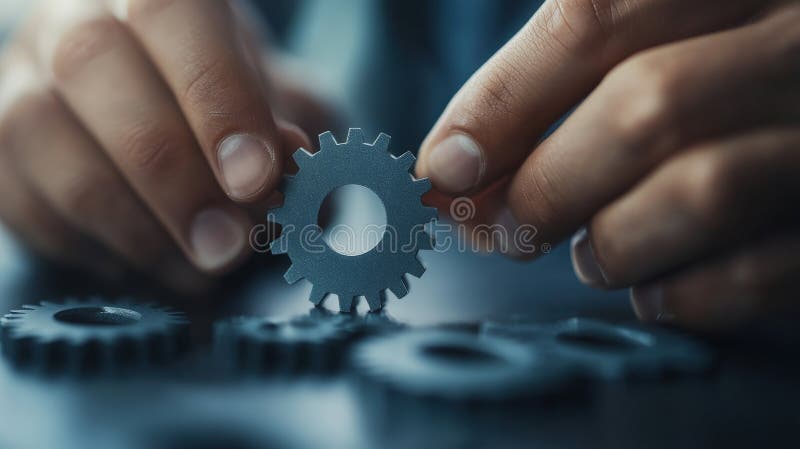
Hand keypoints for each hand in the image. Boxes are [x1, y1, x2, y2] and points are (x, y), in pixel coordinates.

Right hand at [0, 0, 329, 291]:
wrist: (166, 102)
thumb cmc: (230, 98)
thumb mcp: (279, 97)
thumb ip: (287, 122)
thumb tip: (286, 159)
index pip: (170, 17)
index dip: (216, 99)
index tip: (256, 180)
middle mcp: (73, 16)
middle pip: (92, 68)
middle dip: (171, 177)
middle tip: (228, 246)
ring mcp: (20, 77)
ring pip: (42, 136)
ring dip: (131, 223)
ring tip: (201, 268)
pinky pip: (21, 198)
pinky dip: (92, 245)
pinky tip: (152, 262)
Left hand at [417, 0, 799, 330]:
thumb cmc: (716, 80)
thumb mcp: (651, 39)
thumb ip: (557, 78)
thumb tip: (453, 165)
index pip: (593, 20)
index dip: (499, 104)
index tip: (444, 167)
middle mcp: (795, 41)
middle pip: (645, 108)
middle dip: (546, 189)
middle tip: (505, 230)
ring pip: (702, 190)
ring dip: (612, 244)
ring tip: (591, 256)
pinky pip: (758, 272)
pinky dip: (682, 296)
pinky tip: (655, 289)